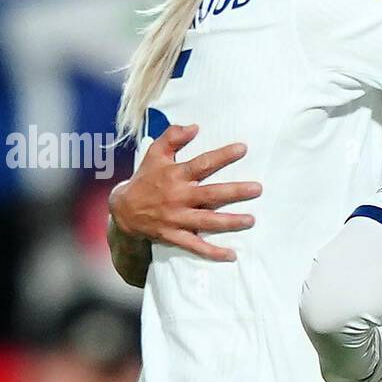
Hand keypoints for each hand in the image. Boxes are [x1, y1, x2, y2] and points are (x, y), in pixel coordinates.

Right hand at [110, 124, 261, 261]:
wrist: (123, 210)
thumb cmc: (145, 179)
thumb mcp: (154, 154)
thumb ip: (172, 137)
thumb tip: (194, 126)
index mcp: (175, 175)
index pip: (202, 164)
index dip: (222, 156)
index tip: (243, 149)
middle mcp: (178, 197)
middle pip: (211, 194)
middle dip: (235, 192)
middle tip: (258, 189)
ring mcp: (177, 218)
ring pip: (207, 221)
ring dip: (230, 222)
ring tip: (251, 220)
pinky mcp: (174, 236)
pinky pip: (195, 246)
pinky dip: (213, 252)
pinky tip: (232, 255)